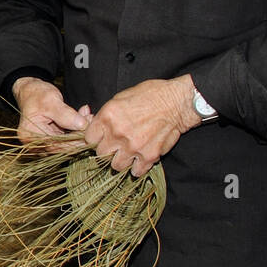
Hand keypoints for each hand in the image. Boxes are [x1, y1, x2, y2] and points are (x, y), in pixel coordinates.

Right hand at [13, 77, 90, 145]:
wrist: (29, 91)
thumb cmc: (36, 94)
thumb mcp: (51, 101)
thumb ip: (66, 114)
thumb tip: (83, 126)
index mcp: (31, 135)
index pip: (58, 145)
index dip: (76, 139)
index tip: (90, 128)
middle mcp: (35, 144)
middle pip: (63, 146)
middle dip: (79, 134)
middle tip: (91, 118)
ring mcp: (42, 143)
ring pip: (67, 143)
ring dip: (79, 131)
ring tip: (88, 116)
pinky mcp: (49, 140)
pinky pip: (66, 138)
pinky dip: (75, 129)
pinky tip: (83, 117)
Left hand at [83, 76, 201, 176]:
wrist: (178, 102)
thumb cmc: (151, 95)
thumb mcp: (121, 97)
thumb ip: (107, 115)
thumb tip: (96, 125)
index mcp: (108, 116)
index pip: (89, 138)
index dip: (94, 138)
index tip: (101, 138)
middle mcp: (118, 133)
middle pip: (101, 153)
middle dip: (107, 150)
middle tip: (115, 146)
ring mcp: (133, 147)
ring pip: (116, 166)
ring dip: (121, 160)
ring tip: (128, 153)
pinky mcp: (149, 156)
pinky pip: (136, 171)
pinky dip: (138, 168)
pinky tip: (140, 160)